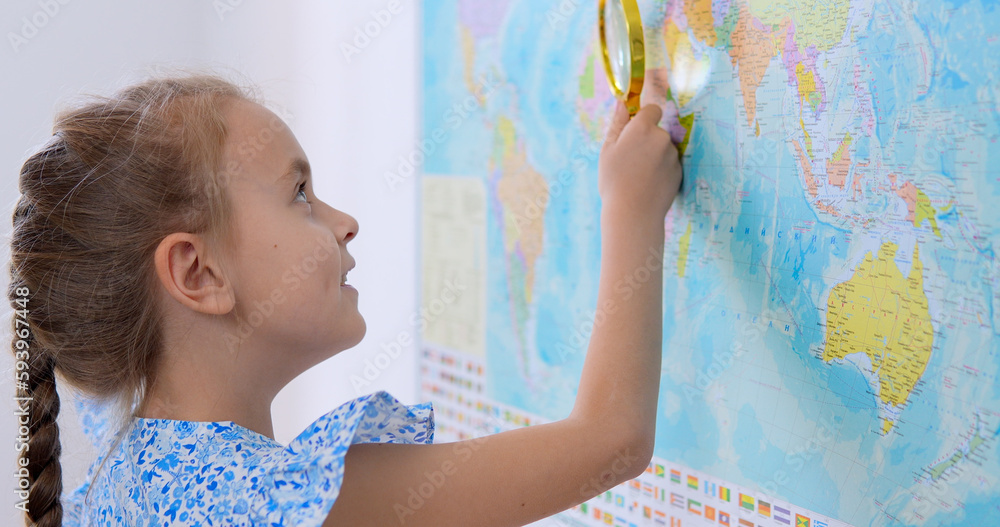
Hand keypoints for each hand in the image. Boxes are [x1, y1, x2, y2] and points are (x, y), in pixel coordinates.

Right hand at [598, 101, 681, 223]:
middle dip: (646, 140)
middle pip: (656, 131)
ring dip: (654, 156)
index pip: (652, 110)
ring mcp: (672, 155)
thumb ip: (618, 123)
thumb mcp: (608, 150)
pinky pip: (669, 164)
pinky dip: (661, 170)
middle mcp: (661, 137)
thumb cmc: (614, 181)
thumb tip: (622, 102)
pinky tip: (648, 184)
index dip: (643, 119)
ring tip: (638, 176)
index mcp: (642, 128)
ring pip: (663, 148)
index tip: (633, 132)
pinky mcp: (679, 170)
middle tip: (630, 161)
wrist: (633, 213)